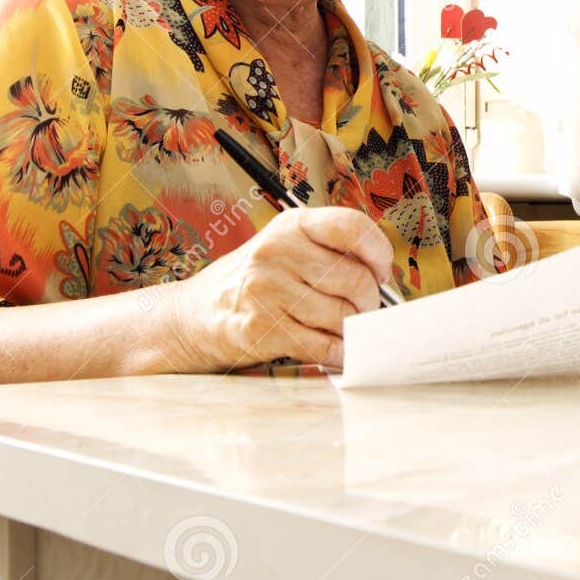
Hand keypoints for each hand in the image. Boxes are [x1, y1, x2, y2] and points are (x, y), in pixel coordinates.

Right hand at [156, 207, 397, 371]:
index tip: (382, 271)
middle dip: (369, 302)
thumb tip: (384, 279)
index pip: (352, 227)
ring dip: (352, 330)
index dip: (378, 252)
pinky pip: (323, 346)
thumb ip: (331, 252)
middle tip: (362, 310)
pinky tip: (337, 351)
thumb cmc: (255, 280)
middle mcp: (276, 253)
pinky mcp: (261, 329)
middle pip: (355, 280)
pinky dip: (339, 354)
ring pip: (342, 317)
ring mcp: (266, 291)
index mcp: (291, 226)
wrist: (194, 314)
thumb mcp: (287, 247)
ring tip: (343, 329)